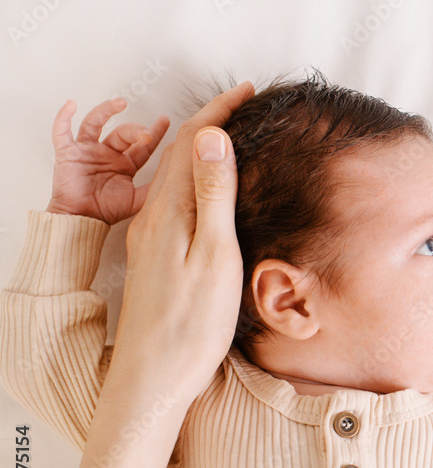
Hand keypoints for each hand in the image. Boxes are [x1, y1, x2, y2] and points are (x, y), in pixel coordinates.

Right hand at [46, 97, 169, 223]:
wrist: (81, 221)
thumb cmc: (106, 212)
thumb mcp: (137, 200)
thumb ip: (154, 189)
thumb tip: (178, 179)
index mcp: (125, 164)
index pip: (142, 145)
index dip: (154, 133)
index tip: (165, 120)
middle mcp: (107, 154)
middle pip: (123, 133)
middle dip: (135, 130)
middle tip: (146, 134)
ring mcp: (87, 151)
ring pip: (95, 123)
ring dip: (106, 111)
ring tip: (120, 103)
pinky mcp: (68, 153)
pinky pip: (61, 132)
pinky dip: (63, 118)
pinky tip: (71, 105)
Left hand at [104, 81, 254, 406]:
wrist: (154, 376)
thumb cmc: (191, 325)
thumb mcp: (214, 256)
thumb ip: (213, 196)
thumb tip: (212, 137)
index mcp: (170, 213)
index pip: (193, 145)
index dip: (219, 112)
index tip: (247, 91)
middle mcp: (155, 219)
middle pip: (181, 155)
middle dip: (211, 123)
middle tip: (243, 106)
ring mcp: (151, 239)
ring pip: (176, 177)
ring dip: (202, 150)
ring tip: (231, 138)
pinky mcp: (155, 258)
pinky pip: (174, 201)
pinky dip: (195, 180)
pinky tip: (208, 191)